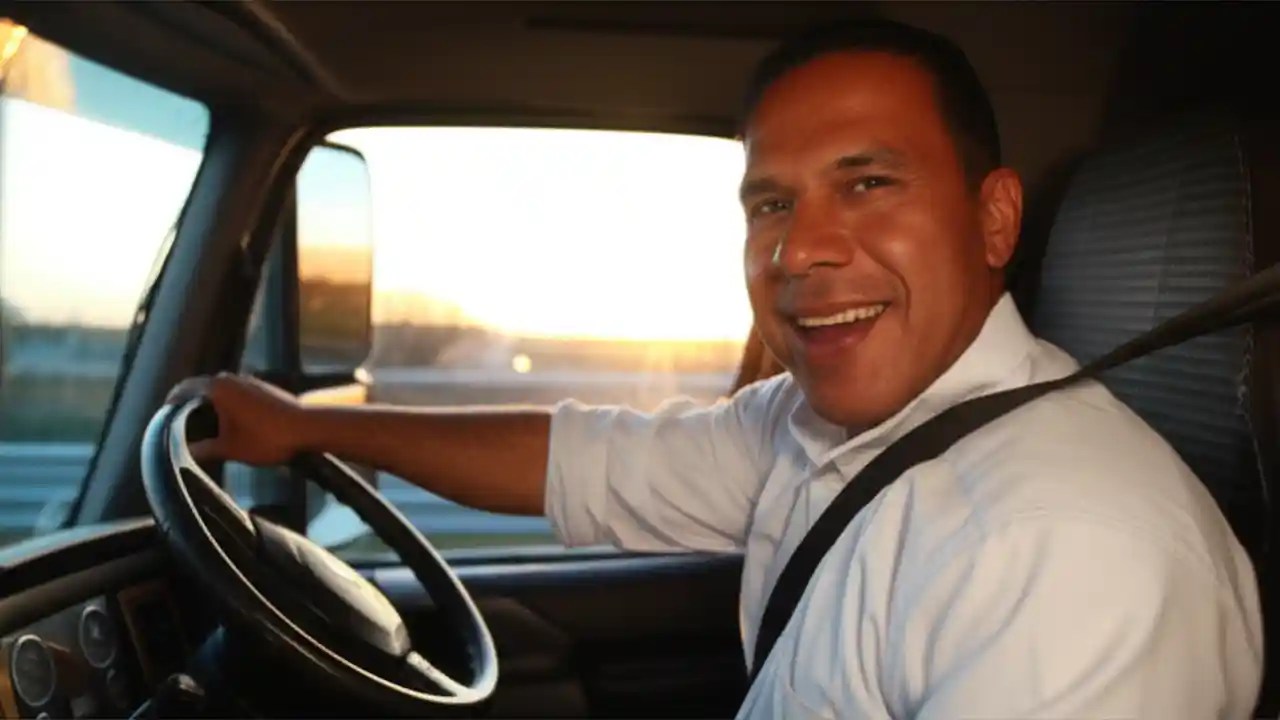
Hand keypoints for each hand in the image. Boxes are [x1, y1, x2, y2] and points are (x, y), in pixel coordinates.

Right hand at [166, 373, 306, 464]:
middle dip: (189, 406)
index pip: (182, 389)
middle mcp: (231, 377)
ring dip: (209, 406)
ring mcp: (249, 380)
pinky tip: (228, 424)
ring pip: (219, 391)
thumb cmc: (267, 438)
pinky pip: (235, 394)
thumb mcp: (230, 448)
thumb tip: (182, 454)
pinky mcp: (262, 388)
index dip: (170, 404)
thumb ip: (203, 449)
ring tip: (202, 428)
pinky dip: (226, 405)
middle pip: (200, 389)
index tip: (163, 419)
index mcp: (218, 387)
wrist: (308, 428)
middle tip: (179, 428)